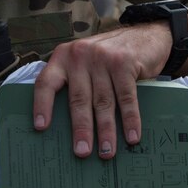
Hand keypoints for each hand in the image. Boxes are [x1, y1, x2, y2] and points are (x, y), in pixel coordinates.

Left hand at [31, 22, 172, 159]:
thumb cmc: (110, 56)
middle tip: (81, 152)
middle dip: (81, 129)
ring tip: (106, 152)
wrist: (146, 35)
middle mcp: (80, 55)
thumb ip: (76, 82)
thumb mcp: (87, 62)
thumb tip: (70, 127)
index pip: (46, 82)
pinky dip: (129, 119)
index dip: (42, 105)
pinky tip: (131, 136)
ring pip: (102, 101)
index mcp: (64, 57)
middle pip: (78, 98)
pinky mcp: (124, 62)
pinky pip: (126, 97)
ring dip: (106, 130)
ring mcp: (102, 57)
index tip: (41, 128)